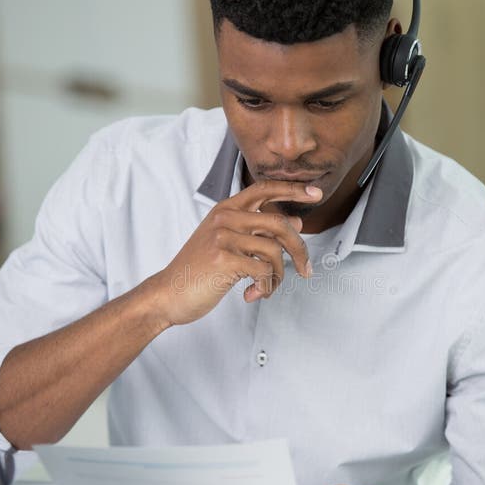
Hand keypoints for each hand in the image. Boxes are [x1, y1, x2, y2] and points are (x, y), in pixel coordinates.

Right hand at [153, 179, 321, 326]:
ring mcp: (223, 237)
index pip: (264, 189)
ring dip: (277, 276)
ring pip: (274, 251)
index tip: (316, 192)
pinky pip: (262, 271)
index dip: (293, 189)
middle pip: (279, 223)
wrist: (168, 294)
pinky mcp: (224, 258)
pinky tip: (252, 294)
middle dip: (299, 250)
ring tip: (266, 288)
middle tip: (305, 270)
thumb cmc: (199, 270)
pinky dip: (265, 287)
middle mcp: (225, 218)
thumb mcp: (229, 244)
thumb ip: (259, 231)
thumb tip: (296, 221)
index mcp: (226, 210)